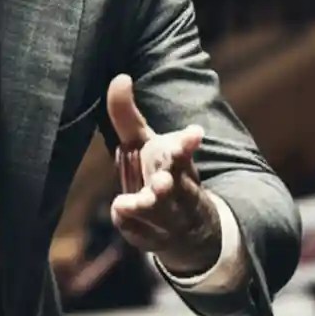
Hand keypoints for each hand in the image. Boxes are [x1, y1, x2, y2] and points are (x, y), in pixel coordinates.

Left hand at [107, 74, 220, 275]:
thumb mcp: (142, 143)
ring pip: (158, 214)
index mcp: (175, 161)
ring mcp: (168, 217)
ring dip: (145, 208)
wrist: (184, 226)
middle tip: (162, 180)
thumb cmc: (157, 170)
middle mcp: (176, 189)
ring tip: (125, 204)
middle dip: (168, 184)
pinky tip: (118, 215)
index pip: (184, 152)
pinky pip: (138, 233)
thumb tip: (119, 76)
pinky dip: (129, 226)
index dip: (187, 143)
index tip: (196, 133)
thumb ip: (126, 114)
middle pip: (176, 187)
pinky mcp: (153, 238)